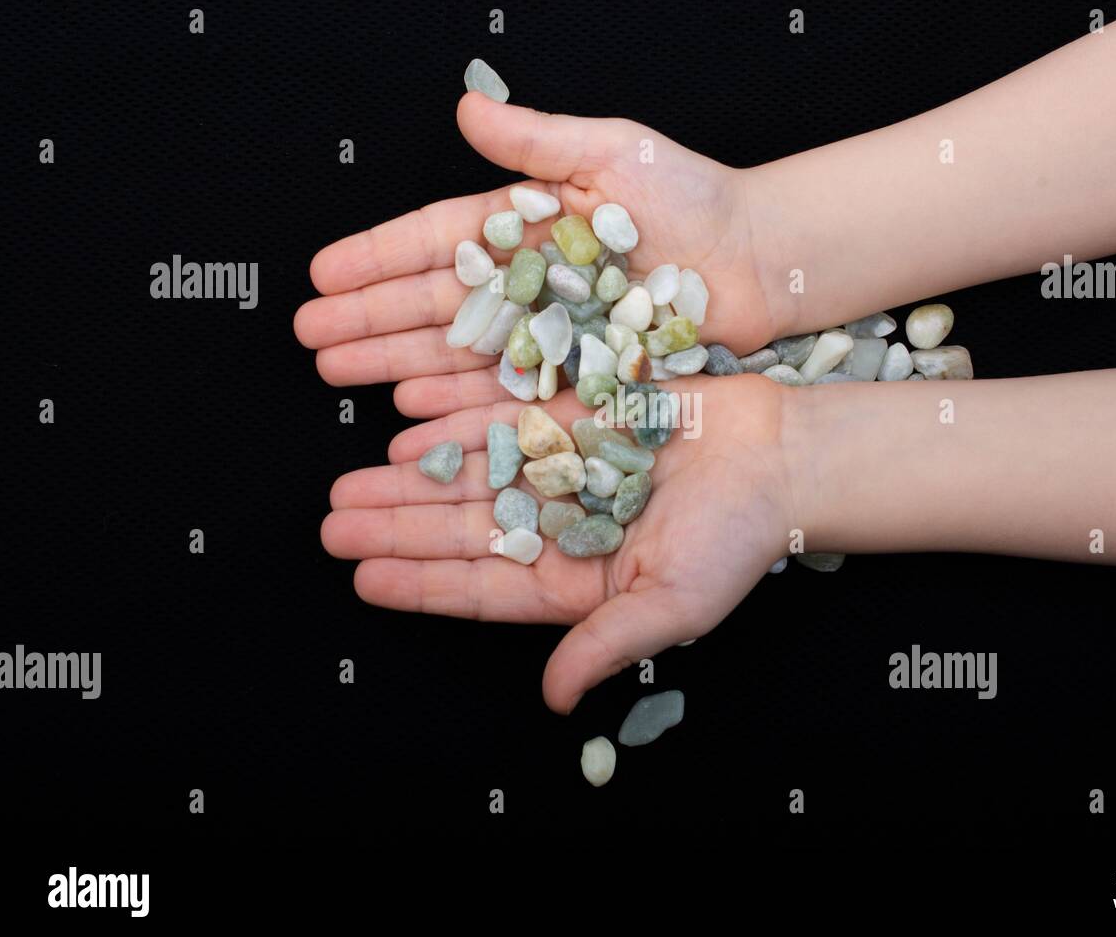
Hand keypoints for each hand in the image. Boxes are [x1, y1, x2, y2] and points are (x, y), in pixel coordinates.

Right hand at [293, 92, 788, 424]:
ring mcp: (549, 331)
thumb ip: (538, 142)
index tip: (323, 273)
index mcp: (527, 223)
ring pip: (459, 349)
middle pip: (433, 302)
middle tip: (312, 335)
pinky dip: (459, 398)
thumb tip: (467, 108)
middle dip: (369, 318)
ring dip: (397, 361)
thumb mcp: (613, 153)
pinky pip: (507, 389)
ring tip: (341, 371)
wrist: (760, 260)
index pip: (435, 240)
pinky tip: (413, 405)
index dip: (378, 258)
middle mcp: (529, 281)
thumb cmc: (695, 199)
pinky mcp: (577, 372)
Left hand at [319, 374, 794, 712]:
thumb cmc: (737, 538)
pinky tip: (409, 426)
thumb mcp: (674, 604)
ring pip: (472, 474)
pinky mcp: (574, 416)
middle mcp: (560, 525)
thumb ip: (607, 645)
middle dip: (398, 525)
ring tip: (354, 478)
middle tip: (334, 520)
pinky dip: (457, 420)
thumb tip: (552, 698)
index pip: (482, 588)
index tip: (363, 576)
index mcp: (576, 581)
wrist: (780, 455)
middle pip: (463, 528)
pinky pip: (503, 418)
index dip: (421, 583)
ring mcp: (562, 468)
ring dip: (412, 477)